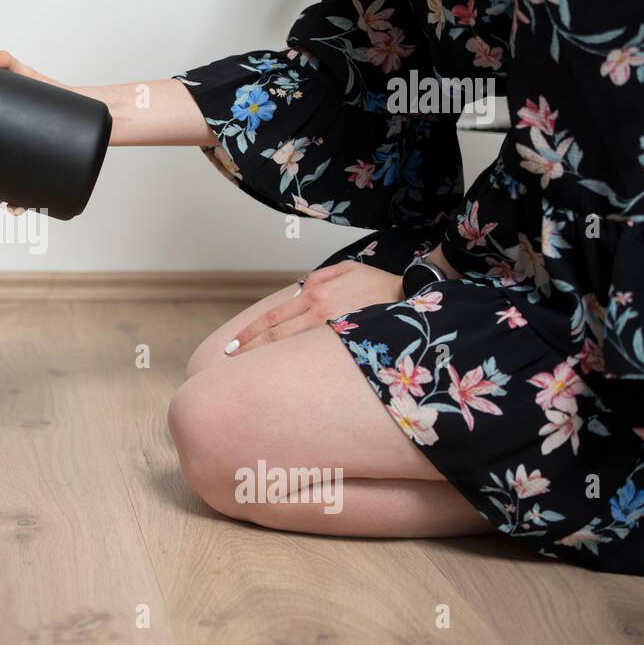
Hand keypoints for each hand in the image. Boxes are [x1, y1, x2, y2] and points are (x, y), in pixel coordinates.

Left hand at [225, 260, 404, 355]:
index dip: (251, 334)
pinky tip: (285, 375)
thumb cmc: (378, 283)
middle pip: (277, 336)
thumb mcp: (345, 269)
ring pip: (293, 348)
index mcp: (315, 293)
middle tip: (231, 362)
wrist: (412, 296)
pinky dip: (296, 365)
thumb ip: (316, 279)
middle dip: (251, 349)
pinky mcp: (347, 342)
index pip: (273, 318)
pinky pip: (315, 355)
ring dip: (269, 360)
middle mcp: (320, 312)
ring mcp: (333, 330)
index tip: (234, 347)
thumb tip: (293, 296)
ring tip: (249, 372)